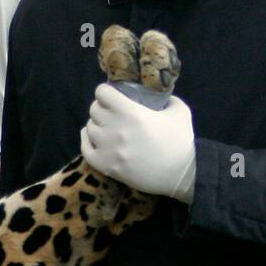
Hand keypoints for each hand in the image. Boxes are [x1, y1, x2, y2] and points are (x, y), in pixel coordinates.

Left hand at [80, 84, 196, 202]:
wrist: (180, 174)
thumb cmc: (180, 142)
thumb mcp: (180, 111)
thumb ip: (168, 99)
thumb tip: (159, 95)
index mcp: (131, 113)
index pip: (102, 93)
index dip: (106, 91)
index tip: (112, 95)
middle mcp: (115, 129)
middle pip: (94, 109)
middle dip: (102, 107)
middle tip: (111, 111)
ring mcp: (108, 149)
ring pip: (89, 128)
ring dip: (97, 124)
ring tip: (106, 126)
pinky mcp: (105, 166)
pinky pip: (85, 148)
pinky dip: (87, 140)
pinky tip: (93, 137)